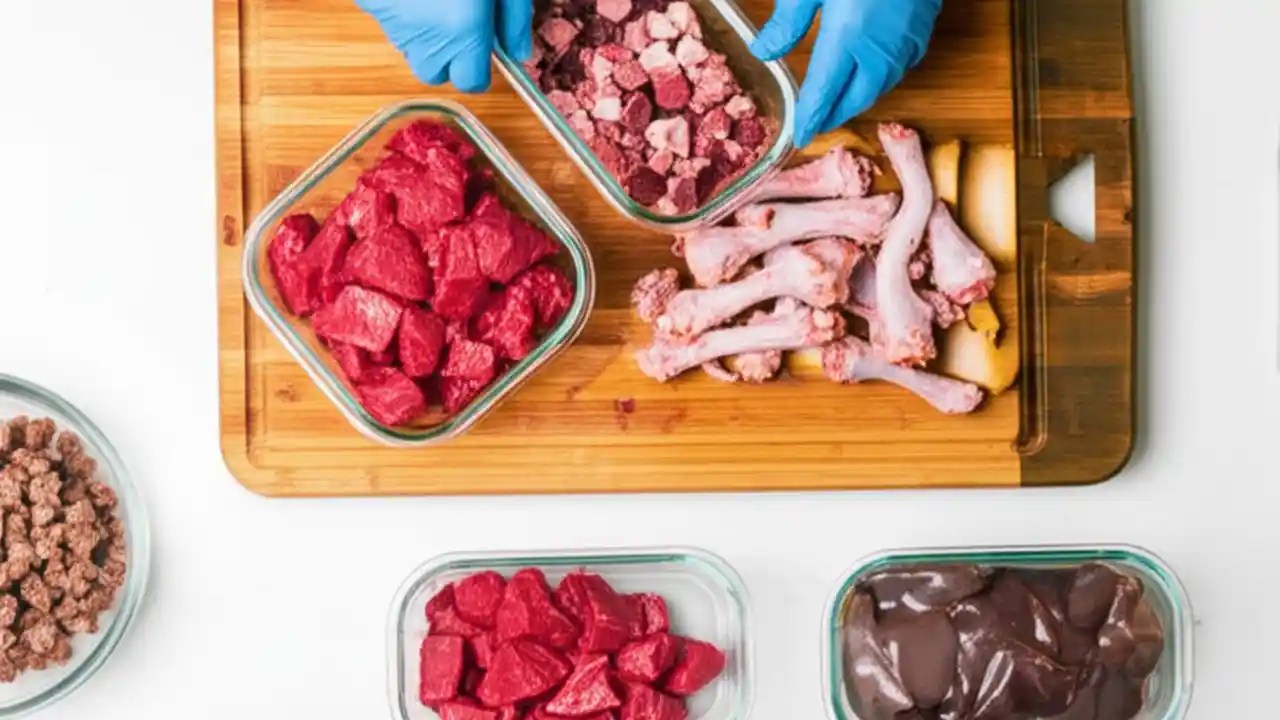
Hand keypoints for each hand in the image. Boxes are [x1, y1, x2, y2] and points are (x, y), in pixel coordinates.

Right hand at [356, 0, 533, 91]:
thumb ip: (515, 19)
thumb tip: (520, 53)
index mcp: (462, 33)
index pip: (472, 83)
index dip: (480, 68)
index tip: (485, 48)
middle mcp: (424, 37)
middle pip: (435, 72)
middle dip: (449, 58)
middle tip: (461, 26)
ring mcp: (392, 22)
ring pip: (410, 48)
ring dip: (425, 34)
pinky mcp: (370, 5)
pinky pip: (390, 21)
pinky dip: (403, 11)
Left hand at [751, 0, 940, 146]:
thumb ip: (788, 20)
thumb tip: (764, 51)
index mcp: (848, 39)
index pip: (823, 94)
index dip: (810, 119)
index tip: (799, 137)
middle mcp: (880, 51)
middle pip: (856, 99)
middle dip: (834, 115)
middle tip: (815, 122)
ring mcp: (907, 42)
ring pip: (881, 86)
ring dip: (858, 98)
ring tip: (838, 103)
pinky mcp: (923, 30)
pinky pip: (899, 68)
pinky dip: (879, 78)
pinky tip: (868, 72)